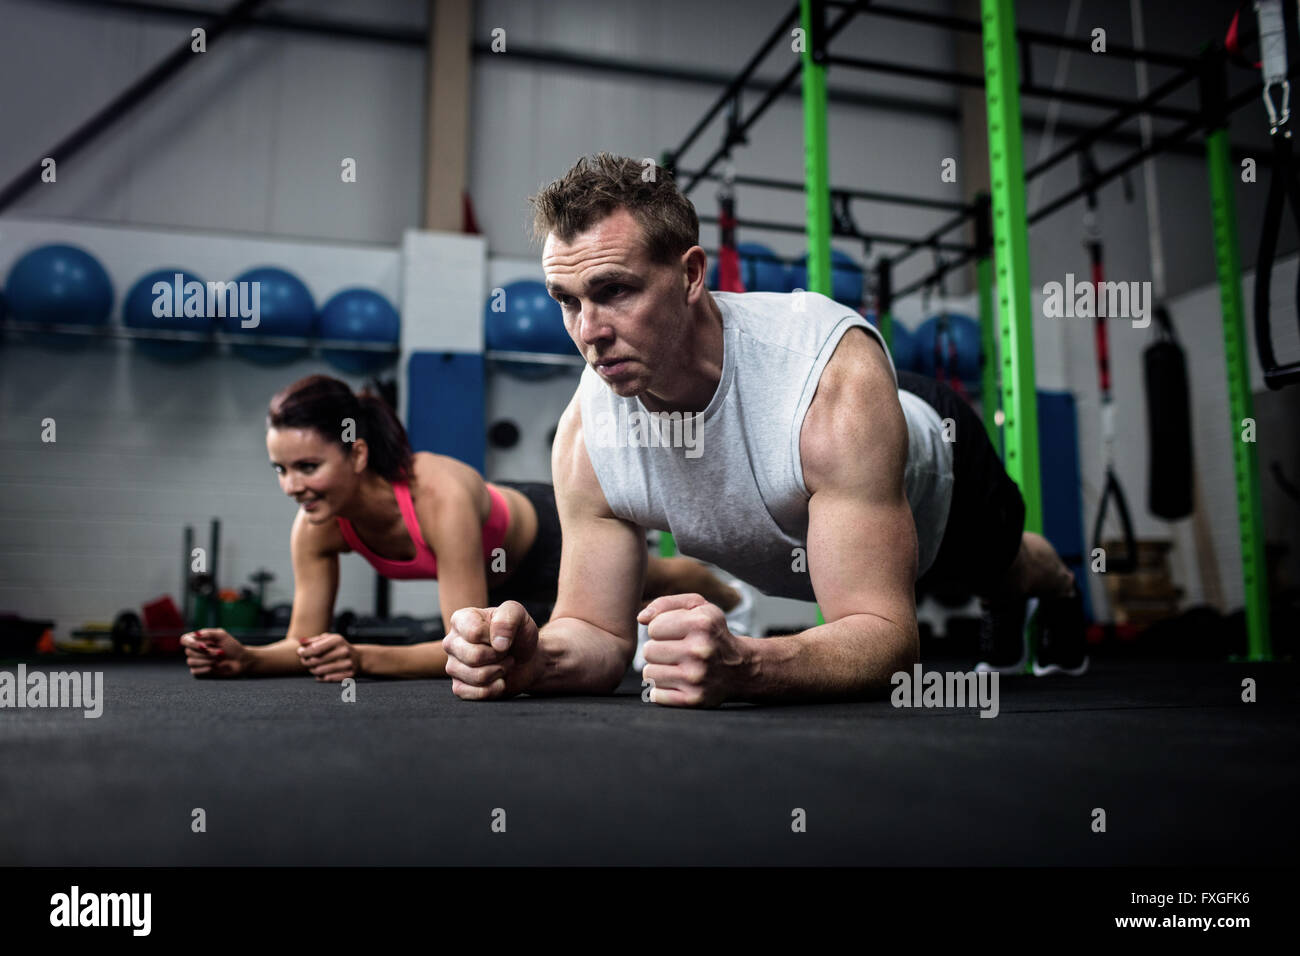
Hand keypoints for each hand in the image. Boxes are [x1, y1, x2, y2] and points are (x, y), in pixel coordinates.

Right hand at [181, 628, 250, 678]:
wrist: (240, 661)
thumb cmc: (232, 646)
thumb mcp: (222, 636)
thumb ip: (209, 633)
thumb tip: (196, 634)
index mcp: (198, 639)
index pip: (184, 640)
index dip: (191, 643)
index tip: (204, 646)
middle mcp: (195, 650)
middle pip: (189, 652)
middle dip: (206, 653)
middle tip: (220, 653)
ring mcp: (196, 661)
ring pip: (191, 661)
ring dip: (206, 660)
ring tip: (218, 659)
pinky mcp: (199, 671)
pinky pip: (194, 671)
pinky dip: (203, 669)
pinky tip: (213, 667)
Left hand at [297, 633, 360, 681]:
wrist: (359, 658)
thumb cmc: (338, 647)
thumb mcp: (328, 639)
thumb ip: (313, 640)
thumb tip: (300, 642)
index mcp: (338, 640)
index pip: (315, 648)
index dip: (304, 652)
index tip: (299, 652)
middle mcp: (344, 651)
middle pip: (316, 660)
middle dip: (306, 661)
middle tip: (304, 661)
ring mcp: (347, 663)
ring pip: (320, 671)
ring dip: (312, 670)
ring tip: (312, 667)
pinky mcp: (349, 674)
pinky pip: (327, 679)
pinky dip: (320, 677)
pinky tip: (320, 674)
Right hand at [442, 601, 539, 700]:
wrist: (526, 658)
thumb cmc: (518, 634)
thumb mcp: (518, 615)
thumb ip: (507, 618)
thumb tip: (498, 643)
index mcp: (460, 619)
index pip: (474, 633)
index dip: (496, 637)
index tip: (503, 636)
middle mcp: (451, 642)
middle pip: (475, 656)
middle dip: (500, 657)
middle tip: (506, 652)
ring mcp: (452, 666)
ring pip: (478, 676)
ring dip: (500, 671)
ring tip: (504, 663)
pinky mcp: (459, 687)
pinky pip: (477, 694)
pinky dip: (496, 688)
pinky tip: (499, 679)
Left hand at [638, 593, 753, 707]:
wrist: (740, 668)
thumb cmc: (711, 633)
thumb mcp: (697, 607)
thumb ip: (665, 604)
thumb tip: (641, 618)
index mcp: (701, 624)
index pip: (653, 627)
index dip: (660, 629)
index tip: (675, 634)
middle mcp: (700, 651)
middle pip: (648, 651)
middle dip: (658, 650)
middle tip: (675, 651)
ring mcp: (697, 677)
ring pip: (649, 673)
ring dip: (658, 669)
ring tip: (676, 666)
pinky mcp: (693, 699)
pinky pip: (656, 694)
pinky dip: (662, 689)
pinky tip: (678, 681)